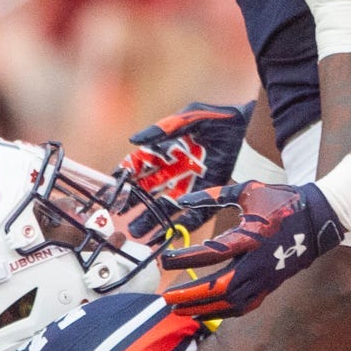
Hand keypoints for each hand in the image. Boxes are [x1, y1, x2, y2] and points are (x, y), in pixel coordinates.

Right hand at [114, 101, 255, 236]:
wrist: (243, 120)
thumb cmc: (212, 115)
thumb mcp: (186, 119)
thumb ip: (162, 129)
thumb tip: (133, 140)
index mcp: (161, 151)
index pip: (135, 169)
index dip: (121, 182)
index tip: (107, 194)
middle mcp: (171, 170)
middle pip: (146, 192)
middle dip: (133, 207)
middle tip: (118, 221)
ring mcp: (189, 182)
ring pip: (165, 205)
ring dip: (151, 219)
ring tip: (137, 235)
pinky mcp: (208, 191)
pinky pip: (192, 211)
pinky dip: (180, 223)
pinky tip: (168, 235)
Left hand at [157, 180, 345, 318]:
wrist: (318, 218)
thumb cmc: (281, 201)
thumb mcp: (247, 191)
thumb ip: (213, 196)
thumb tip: (181, 201)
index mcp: (250, 236)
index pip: (212, 253)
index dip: (186, 258)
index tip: (166, 259)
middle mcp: (257, 262)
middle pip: (220, 287)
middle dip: (192, 294)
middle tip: (167, 297)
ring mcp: (265, 277)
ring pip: (231, 302)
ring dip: (203, 307)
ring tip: (179, 309)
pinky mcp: (270, 285)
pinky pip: (244, 306)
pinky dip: (222, 312)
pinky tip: (203, 312)